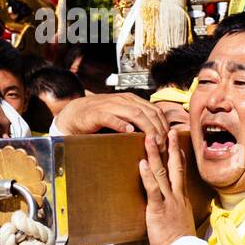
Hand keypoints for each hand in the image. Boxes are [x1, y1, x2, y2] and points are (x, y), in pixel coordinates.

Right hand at [54, 93, 169, 146]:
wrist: (76, 113)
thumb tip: (158, 132)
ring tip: (152, 141)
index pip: (154, 110)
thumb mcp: (122, 114)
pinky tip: (129, 132)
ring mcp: (110, 106)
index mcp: (131, 100)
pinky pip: (111, 118)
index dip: (163, 124)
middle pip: (147, 113)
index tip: (169, 139)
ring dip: (146, 128)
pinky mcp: (97, 114)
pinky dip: (121, 124)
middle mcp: (123, 100)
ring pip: (134, 114)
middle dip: (158, 129)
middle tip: (163, 144)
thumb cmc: (100, 116)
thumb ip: (137, 119)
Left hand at [138, 129, 194, 244]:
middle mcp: (177, 196)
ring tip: (149, 138)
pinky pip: (153, 189)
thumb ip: (175, 213)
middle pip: (175, 167)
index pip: (181, 174)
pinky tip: (142, 163)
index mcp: (182, 199)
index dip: (179, 158)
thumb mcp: (180, 223)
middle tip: (168, 130)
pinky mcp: (159, 209)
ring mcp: (169, 201)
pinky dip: (147, 175)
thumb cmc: (180, 243)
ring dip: (155, 154)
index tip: (177, 144)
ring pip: (162, 173)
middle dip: (171, 147)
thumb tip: (172, 212)